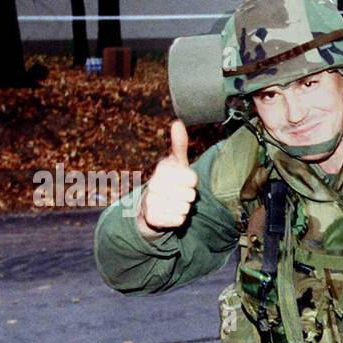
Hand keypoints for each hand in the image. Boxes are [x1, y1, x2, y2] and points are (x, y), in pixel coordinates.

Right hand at [137, 120, 196, 238]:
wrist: (150, 207)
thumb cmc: (169, 182)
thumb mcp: (176, 163)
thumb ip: (179, 145)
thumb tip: (177, 123)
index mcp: (163, 169)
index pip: (193, 179)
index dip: (192, 183)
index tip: (183, 181)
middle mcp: (154, 184)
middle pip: (191, 195)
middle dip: (188, 196)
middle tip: (178, 194)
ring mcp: (152, 201)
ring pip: (185, 208)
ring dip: (183, 207)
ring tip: (173, 203)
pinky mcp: (153, 218)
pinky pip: (179, 220)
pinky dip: (178, 219)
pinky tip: (169, 213)